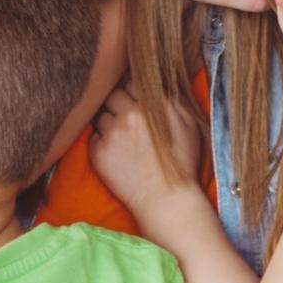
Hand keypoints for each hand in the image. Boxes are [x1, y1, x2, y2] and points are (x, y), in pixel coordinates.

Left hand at [89, 87, 205, 216]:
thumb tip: (158, 83)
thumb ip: (171, 99)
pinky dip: (102, 141)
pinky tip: (117, 153)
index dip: (133, 91)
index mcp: (151, 106)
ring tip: (122, 137)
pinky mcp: (98, 153)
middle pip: (112, 95)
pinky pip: (94, 137)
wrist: (166, 199)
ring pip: (100, 115)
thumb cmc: (182, 162)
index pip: (131, 82)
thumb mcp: (188, 123)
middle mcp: (128, 116)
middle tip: (127, 117)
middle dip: (118, 103)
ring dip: (108, 122)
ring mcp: (111, 134)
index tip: (136, 101)